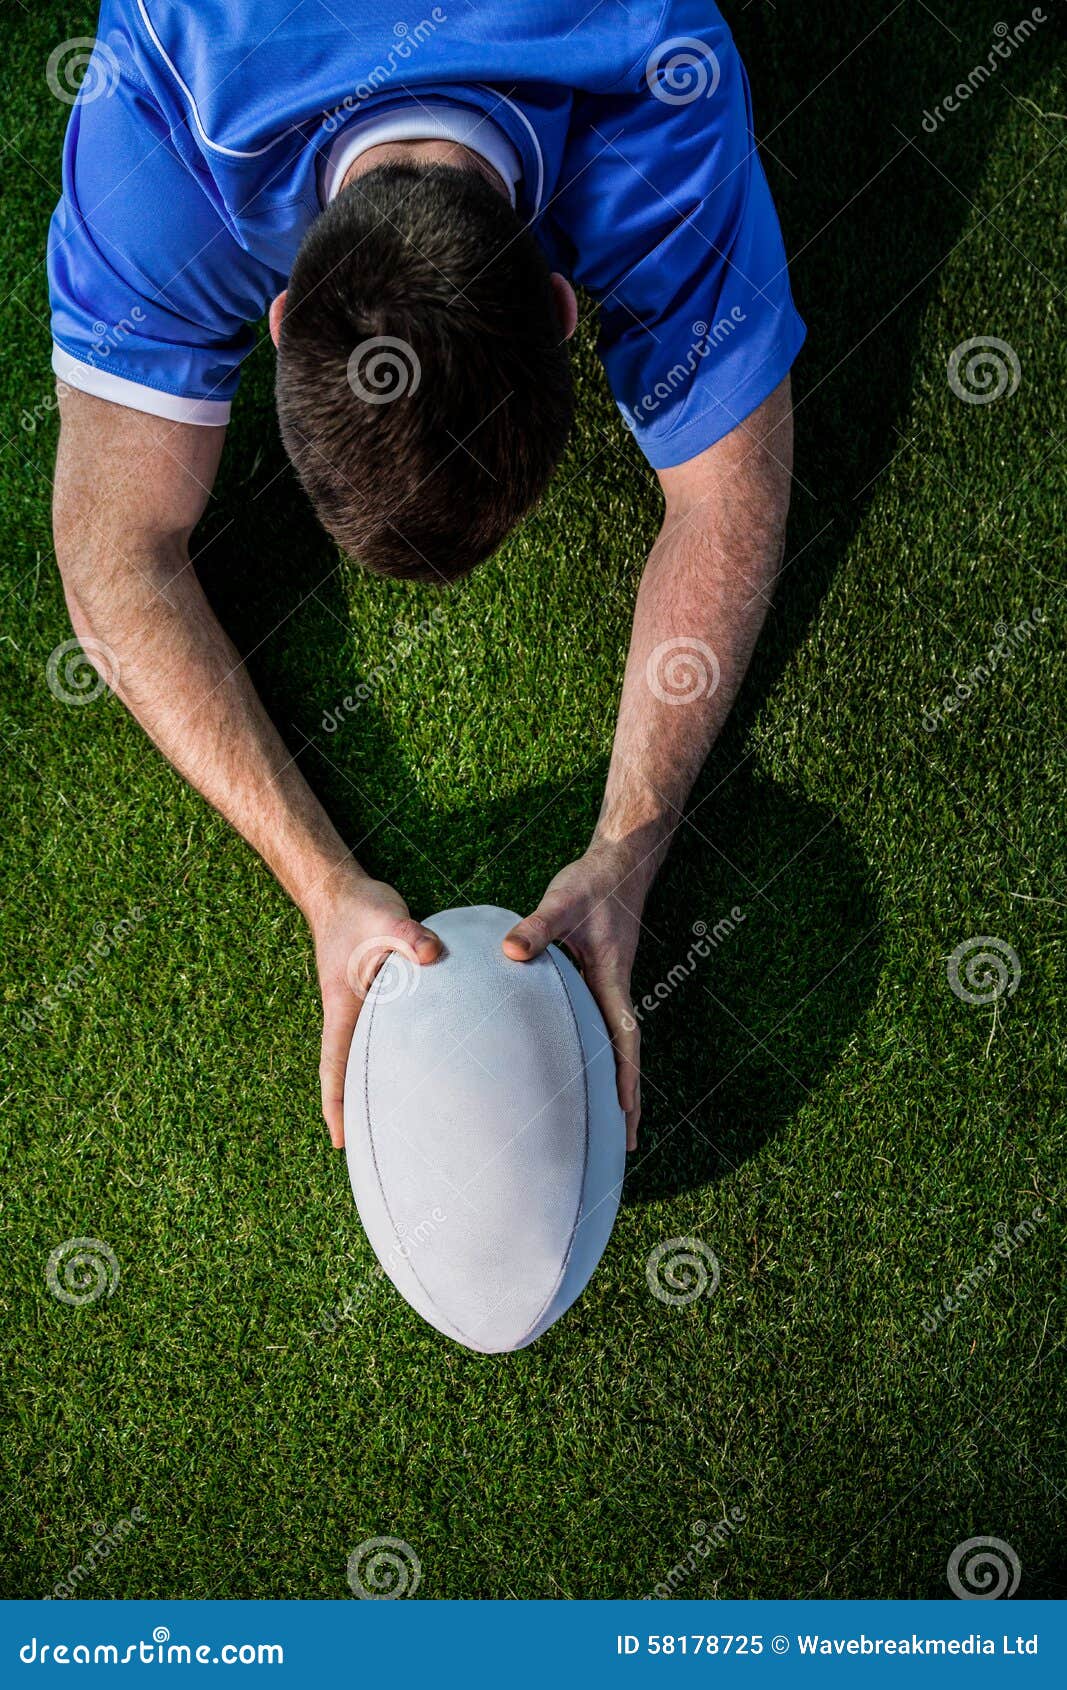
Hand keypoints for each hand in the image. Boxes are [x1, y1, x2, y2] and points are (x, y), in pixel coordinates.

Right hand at [309, 874, 441, 1147]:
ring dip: (383, 1087)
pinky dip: (401, 1057)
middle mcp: (352, 1014)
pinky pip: (389, 1036)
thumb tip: (432, 954)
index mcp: (344, 1007)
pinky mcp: (382, 997)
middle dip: (362, 1111)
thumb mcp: (384, 916)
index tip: (341, 1142)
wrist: (341, 890)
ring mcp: (365, 1008)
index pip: (336, 1065)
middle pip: (353, 1072)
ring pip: (371, 1058)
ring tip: (408, 1125)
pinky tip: (426, 1071)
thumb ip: (409, 935)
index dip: (336, 1105)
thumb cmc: (357, 908)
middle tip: (380, 1152)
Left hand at [503, 842, 645, 1149]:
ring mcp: (608, 986)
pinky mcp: (597, 978)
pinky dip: (595, 1052)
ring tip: (604, 1123)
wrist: (618, 863)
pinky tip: (577, 1067)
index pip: (624, 1039)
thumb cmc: (592, 882)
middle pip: (624, 1055)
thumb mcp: (563, 902)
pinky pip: (599, 1024)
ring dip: (612, 1081)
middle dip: (626, 1099)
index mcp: (612, 980)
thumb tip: (510, 952)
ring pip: (613, 1043)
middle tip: (624, 1145)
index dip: (626, 1079)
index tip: (626, 1117)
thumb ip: (537, 927)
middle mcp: (614, 989)